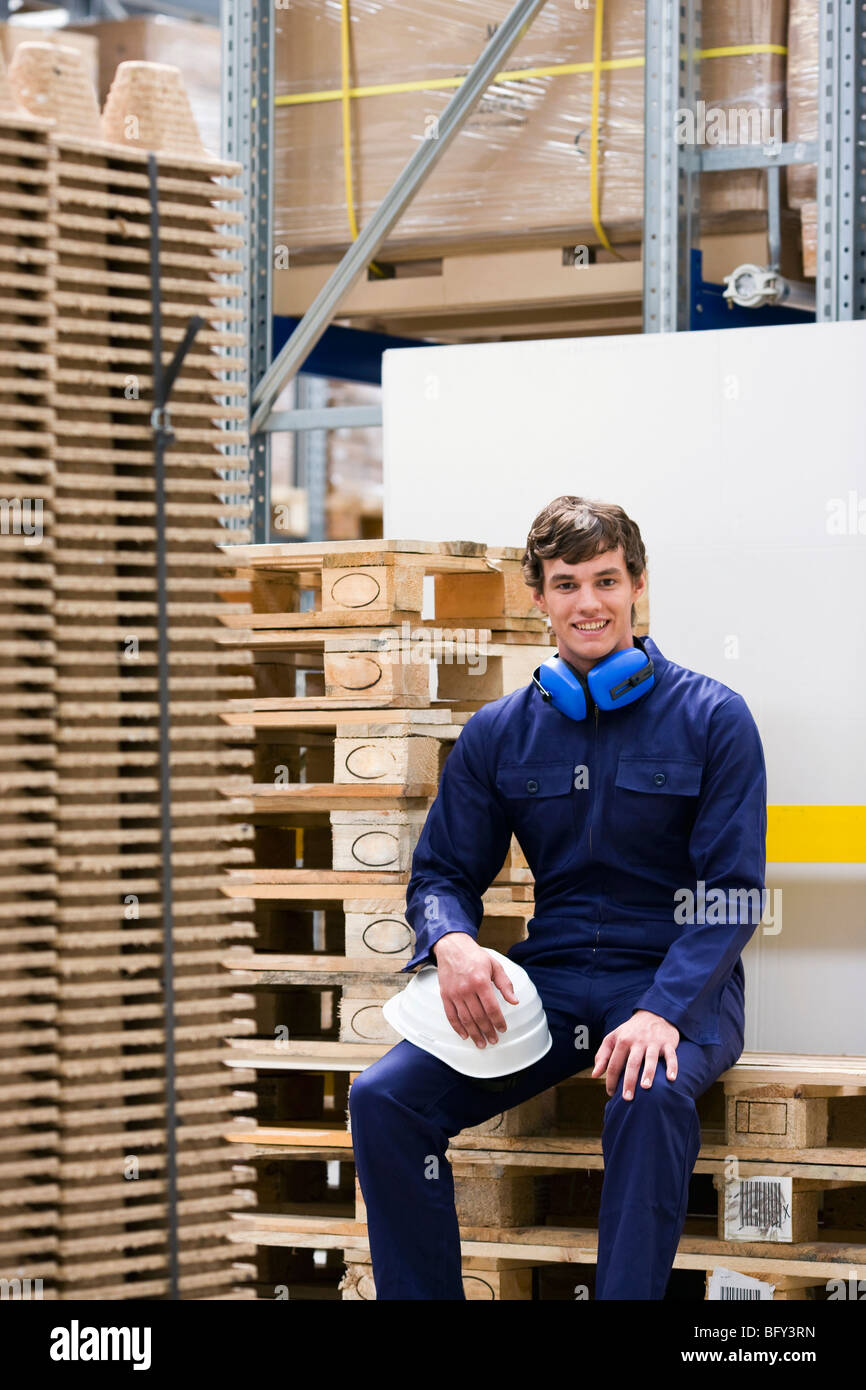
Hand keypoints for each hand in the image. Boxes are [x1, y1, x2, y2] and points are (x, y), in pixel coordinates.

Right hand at [432, 932, 518, 1047]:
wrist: (452, 946)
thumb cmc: (474, 955)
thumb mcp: (495, 965)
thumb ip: (505, 984)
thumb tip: (514, 1001)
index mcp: (481, 981)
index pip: (492, 1008)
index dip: (498, 1021)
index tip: (502, 1029)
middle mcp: (466, 989)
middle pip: (479, 1016)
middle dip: (487, 1031)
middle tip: (493, 1040)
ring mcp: (454, 993)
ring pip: (465, 1019)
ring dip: (474, 1033)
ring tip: (481, 1043)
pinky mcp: (445, 995)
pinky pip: (451, 1015)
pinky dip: (458, 1028)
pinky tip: (464, 1035)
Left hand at [592, 1009, 678, 1099]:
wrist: (653, 1014)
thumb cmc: (630, 1031)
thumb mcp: (613, 1038)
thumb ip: (602, 1055)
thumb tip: (595, 1075)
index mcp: (622, 1041)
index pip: (615, 1063)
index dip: (611, 1079)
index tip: (611, 1094)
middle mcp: (638, 1041)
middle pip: (632, 1063)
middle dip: (629, 1081)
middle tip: (627, 1098)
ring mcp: (653, 1042)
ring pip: (651, 1059)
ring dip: (648, 1073)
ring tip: (646, 1087)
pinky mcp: (667, 1043)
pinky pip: (671, 1055)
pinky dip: (672, 1066)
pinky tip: (671, 1078)